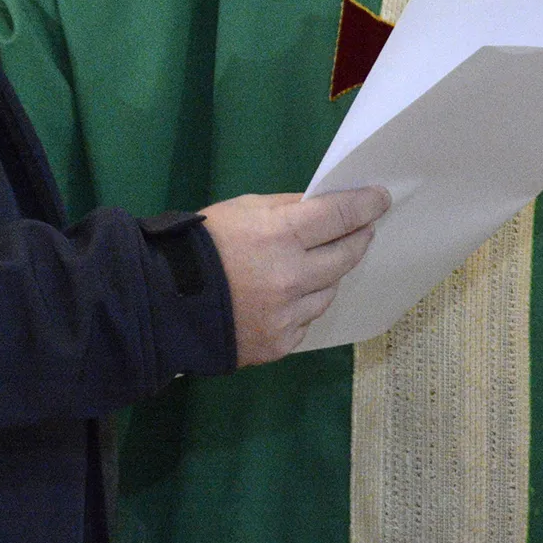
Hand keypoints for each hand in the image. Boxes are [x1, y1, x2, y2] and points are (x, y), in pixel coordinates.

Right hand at [198, 188, 390, 365]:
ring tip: (316, 266)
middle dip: (359, 238)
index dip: (366, 205)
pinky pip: (306, 321)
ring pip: (328, 292)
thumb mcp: (242, 210)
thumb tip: (322, 208)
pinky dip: (302, 306)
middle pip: (345, 256)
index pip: (339, 216)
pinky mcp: (280, 343)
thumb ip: (286, 209)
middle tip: (364, 230)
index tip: (380, 199)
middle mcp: (290, 278)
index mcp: (278, 236)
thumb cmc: (200, 246)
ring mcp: (287, 315)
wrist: (162, 303)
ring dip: (328, 276)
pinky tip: (286, 298)